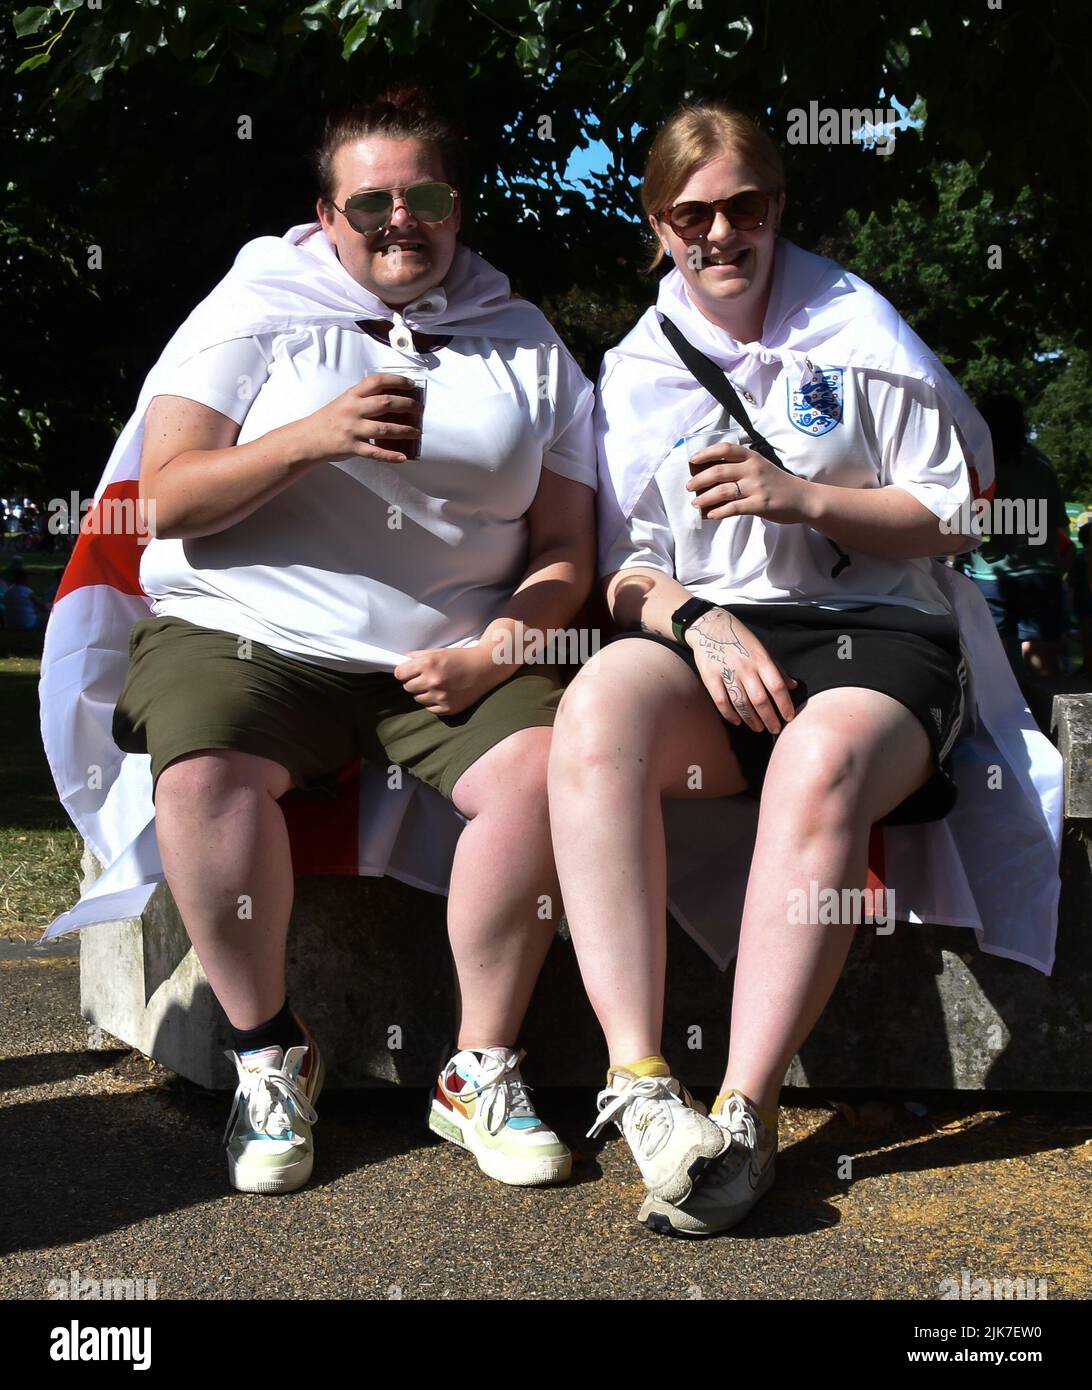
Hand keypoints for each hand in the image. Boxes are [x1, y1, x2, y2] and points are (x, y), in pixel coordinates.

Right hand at [291, 372, 421, 464]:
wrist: (307, 438)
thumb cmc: (329, 420)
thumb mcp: (344, 402)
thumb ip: (364, 399)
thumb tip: (392, 399)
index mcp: (351, 395)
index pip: (377, 381)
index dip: (397, 380)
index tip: (411, 385)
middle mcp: (353, 410)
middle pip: (385, 403)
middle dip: (407, 405)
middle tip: (419, 409)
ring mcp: (352, 429)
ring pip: (384, 429)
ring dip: (404, 431)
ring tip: (416, 432)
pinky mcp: (351, 447)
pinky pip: (375, 452)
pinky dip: (390, 456)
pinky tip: (402, 457)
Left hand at [393, 645, 504, 715]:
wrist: (485, 668)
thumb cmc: (461, 658)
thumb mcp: (438, 651)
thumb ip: (418, 656)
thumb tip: (402, 662)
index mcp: (427, 664)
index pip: (399, 674)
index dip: (404, 672)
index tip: (409, 672)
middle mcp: (432, 681)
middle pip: (407, 687)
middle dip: (414, 682)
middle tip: (426, 678)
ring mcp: (440, 696)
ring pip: (418, 699)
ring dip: (424, 693)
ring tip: (437, 685)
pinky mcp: (448, 708)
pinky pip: (430, 708)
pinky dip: (434, 702)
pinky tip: (444, 693)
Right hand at [684, 607, 798, 732]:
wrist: (709, 626)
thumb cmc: (739, 639)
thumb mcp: (761, 650)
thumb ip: (777, 669)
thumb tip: (793, 686)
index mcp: (761, 659)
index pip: (777, 687)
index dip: (785, 705)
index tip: (789, 717)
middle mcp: (745, 667)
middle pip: (761, 700)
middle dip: (770, 719)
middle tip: (775, 729)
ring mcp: (727, 673)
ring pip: (742, 704)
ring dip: (752, 720)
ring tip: (759, 728)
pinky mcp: (711, 677)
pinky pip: (722, 702)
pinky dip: (730, 715)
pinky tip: (737, 722)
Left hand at [686, 443, 812, 523]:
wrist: (804, 499)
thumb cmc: (778, 483)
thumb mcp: (761, 468)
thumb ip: (741, 468)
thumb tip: (711, 475)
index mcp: (752, 457)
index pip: (725, 449)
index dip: (706, 453)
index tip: (693, 460)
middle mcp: (753, 469)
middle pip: (718, 471)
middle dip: (699, 480)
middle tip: (689, 487)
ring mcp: (757, 487)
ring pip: (722, 491)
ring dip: (704, 498)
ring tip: (696, 503)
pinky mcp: (759, 504)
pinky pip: (733, 508)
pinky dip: (718, 512)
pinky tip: (711, 515)